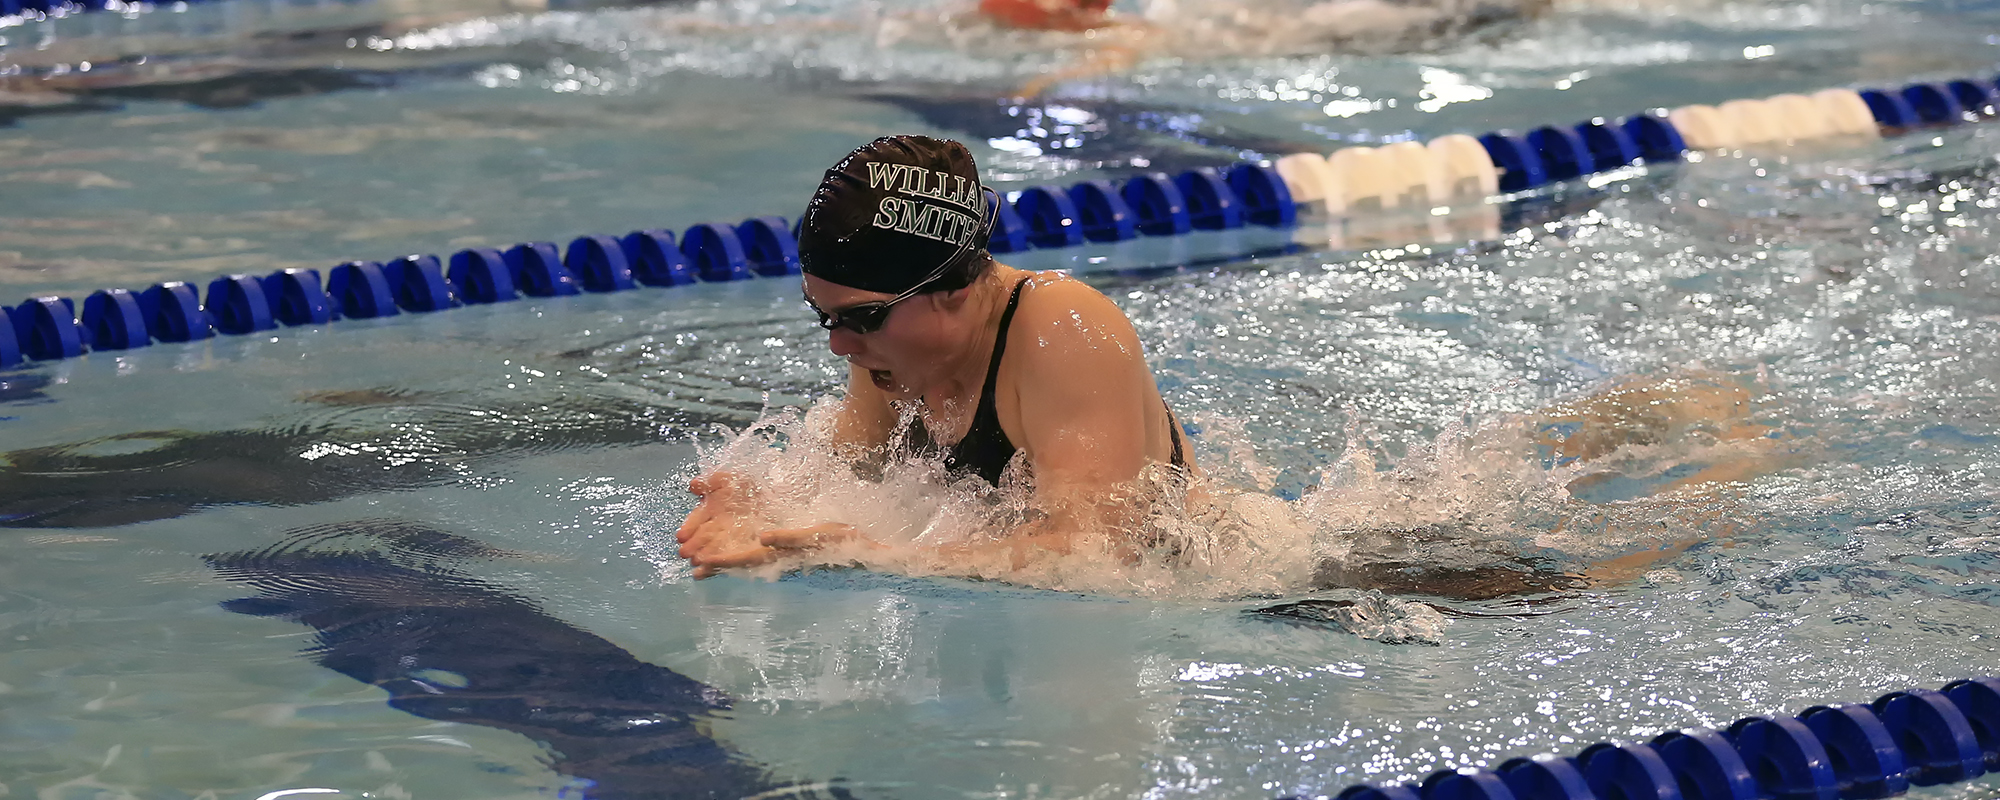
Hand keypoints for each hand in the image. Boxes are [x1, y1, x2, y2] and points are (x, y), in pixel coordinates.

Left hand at [675, 474, 885, 578]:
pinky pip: (762, 558)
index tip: (700, 563)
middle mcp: (781, 561)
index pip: (746, 559)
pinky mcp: (793, 557)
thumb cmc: (843, 542)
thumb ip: (789, 537)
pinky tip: (742, 556)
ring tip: (709, 566)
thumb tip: (761, 537)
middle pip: (744, 565)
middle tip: (694, 569)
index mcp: (783, 555)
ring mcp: (787, 561)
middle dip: (720, 567)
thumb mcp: (817, 533)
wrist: (866, 554)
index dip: (723, 561)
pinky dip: (746, 558)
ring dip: (730, 564)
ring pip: (751, 563)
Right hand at [676, 472, 776, 578]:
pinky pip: (732, 560)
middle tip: (685, 553)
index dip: (690, 528)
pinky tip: (703, 572)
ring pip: (714, 550)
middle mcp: (719, 527)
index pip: (699, 519)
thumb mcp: (732, 479)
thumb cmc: (751, 488)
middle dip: (694, 546)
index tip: (681, 536)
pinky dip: (718, 565)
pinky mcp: (746, 552)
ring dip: (704, 557)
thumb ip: (713, 481)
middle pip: (705, 538)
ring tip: (697, 562)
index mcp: (714, 509)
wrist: (777, 496)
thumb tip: (693, 485)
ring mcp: (731, 541)